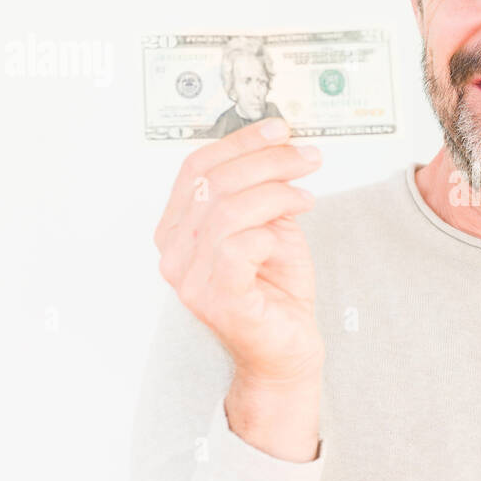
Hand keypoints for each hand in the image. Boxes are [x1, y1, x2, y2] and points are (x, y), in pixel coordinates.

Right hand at [154, 118, 323, 460]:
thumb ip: (261, 191)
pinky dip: (268, 232)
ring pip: (227, 210)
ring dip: (275, 192)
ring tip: (305, 197)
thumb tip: (277, 146)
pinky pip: (237, 247)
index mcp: (178, 230)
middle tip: (306, 158)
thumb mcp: (269, 225)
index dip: (239, 142)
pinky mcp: (218, 301)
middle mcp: (174, 254)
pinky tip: (287, 236)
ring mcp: (191, 280)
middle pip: (213, 183)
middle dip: (267, 161)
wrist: (288, 350)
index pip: (197, 169)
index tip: (280, 130)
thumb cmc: (276, 291)